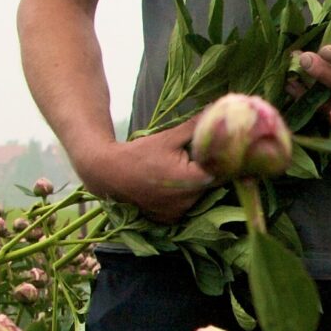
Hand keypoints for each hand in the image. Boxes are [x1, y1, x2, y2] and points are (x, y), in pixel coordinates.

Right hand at [79, 124, 212, 222]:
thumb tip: (215, 111)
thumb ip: (195, 127)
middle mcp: (189, 202)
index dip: (223, 161)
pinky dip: (184, 197)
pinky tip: (173, 185)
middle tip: (199, 159)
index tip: (220, 152)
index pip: (222, 172)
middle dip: (209, 172)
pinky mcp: (169, 219)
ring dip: (196, 186)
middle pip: (211, 186)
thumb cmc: (140, 154)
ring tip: (182, 171)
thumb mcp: (169, 138)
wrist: (108, 173)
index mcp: (193, 181)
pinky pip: (186, 207)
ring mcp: (179, 213)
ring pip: (199, 197)